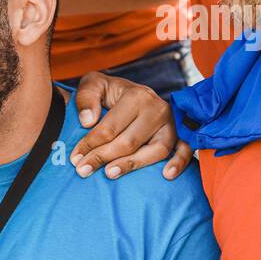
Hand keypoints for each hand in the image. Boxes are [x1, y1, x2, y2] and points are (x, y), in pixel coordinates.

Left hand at [71, 71, 193, 180]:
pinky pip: (185, 150)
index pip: (110, 127)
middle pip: (130, 141)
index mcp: (136, 95)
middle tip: (83, 170)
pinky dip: (179, 162)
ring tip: (110, 174)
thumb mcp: (94, 84)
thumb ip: (86, 97)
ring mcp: (171, 123)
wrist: (132, 95)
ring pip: (156, 150)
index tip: (74, 158)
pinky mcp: (181, 135)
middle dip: (103, 157)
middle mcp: (157, 108)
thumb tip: (87, 120)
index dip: (90, 144)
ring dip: (133, 164)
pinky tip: (166, 175)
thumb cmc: (110, 93)